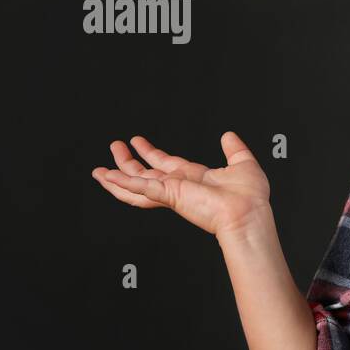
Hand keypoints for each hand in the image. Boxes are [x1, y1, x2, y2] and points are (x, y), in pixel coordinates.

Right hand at [91, 131, 271, 237]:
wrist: (248, 214)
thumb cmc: (250, 198)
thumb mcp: (242, 164)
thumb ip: (234, 149)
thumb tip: (229, 136)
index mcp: (193, 178)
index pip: (165, 164)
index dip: (149, 153)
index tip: (137, 141)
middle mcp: (179, 186)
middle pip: (145, 173)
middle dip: (128, 161)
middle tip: (114, 146)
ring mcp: (171, 192)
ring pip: (136, 185)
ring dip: (117, 176)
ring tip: (99, 169)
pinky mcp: (169, 196)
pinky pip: (140, 189)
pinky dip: (122, 183)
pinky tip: (107, 176)